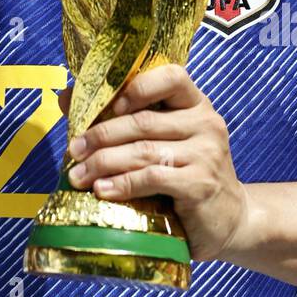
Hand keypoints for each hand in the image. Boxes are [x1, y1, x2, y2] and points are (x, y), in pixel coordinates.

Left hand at [59, 63, 249, 261]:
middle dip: (101, 135)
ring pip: (143, 151)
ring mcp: (206, 154)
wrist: (230, 220)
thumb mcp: (161, 141)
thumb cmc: (186, 175)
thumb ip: (121, 118)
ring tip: (78, 175)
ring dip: (104, 162)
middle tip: (73, 150)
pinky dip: (122, 184)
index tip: (108, 105)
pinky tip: (102, 190)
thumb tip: (67, 96)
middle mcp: (206, 123)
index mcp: (196, 104)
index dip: (138, 87)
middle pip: (144, 121)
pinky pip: (152, 178)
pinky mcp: (200, 185)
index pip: (172, 76)